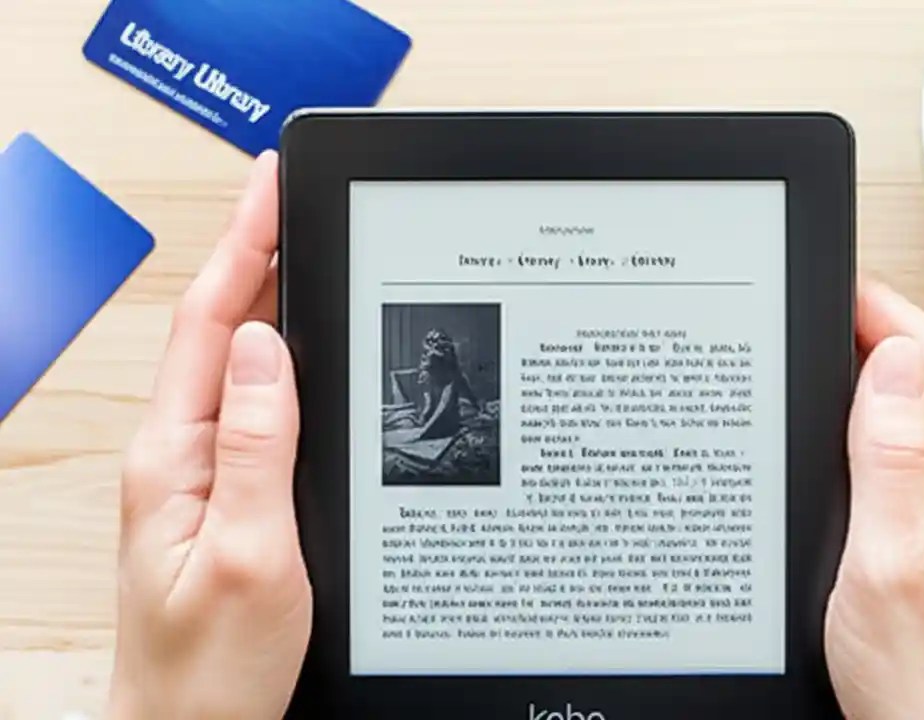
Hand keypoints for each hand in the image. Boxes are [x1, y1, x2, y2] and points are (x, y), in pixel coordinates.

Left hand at [108, 152, 310, 719]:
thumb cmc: (212, 669)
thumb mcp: (250, 556)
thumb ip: (257, 447)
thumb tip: (269, 347)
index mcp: (176, 457)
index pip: (213, 325)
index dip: (242, 245)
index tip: (270, 182)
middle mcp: (181, 455)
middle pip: (221, 329)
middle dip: (254, 251)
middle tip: (293, 193)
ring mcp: (201, 474)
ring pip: (238, 364)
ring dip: (267, 298)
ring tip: (300, 245)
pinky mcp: (226, 495)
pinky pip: (254, 407)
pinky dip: (282, 359)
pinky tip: (304, 347)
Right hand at [825, 279, 923, 719]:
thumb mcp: (892, 564)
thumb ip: (893, 458)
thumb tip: (891, 359)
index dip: (879, 309)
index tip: (830, 281)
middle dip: (874, 328)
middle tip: (813, 304)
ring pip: (921, 412)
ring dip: (875, 372)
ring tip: (822, 346)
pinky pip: (914, 453)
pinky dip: (874, 422)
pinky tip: (843, 427)